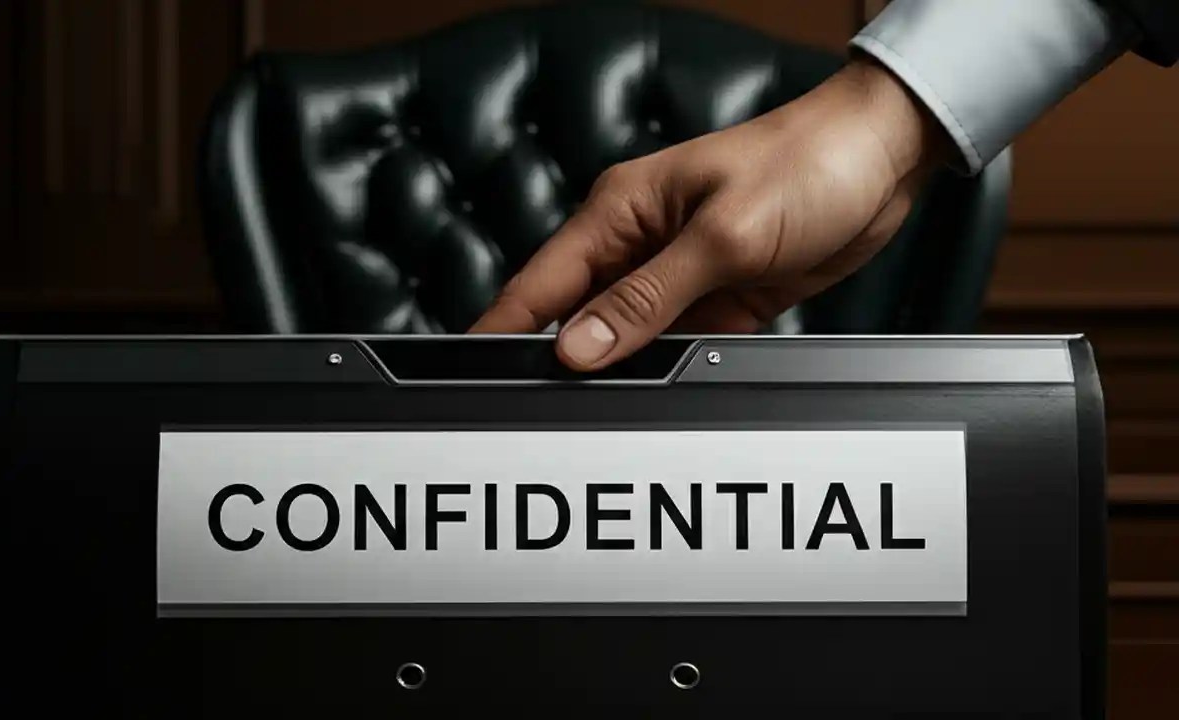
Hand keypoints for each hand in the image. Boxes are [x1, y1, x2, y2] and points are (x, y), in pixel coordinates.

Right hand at [469, 58, 950, 369]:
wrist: (881, 159)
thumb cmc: (804, 164)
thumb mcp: (720, 236)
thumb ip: (645, 297)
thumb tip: (578, 347)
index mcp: (619, 212)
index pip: (538, 283)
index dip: (503, 331)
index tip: (473, 376)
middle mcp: (637, 244)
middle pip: (573, 317)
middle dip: (556, 363)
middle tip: (536, 415)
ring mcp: (675, 275)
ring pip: (621, 338)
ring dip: (613, 371)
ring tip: (596, 416)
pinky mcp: (715, 299)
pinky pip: (673, 346)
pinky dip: (666, 371)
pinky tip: (659, 395)